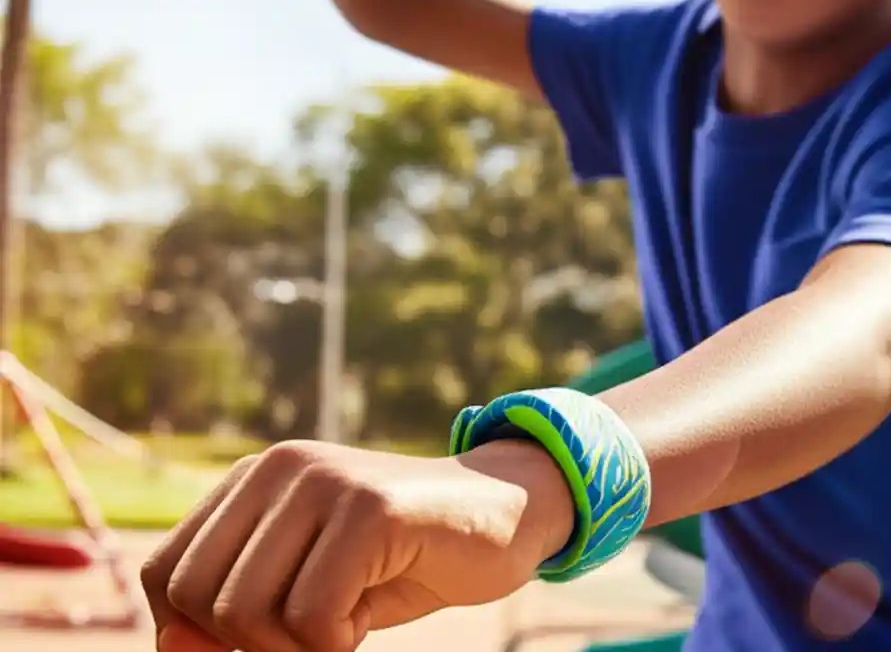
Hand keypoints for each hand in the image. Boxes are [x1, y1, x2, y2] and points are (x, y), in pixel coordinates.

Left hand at [141, 439, 573, 651]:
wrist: (510, 512)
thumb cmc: (404, 558)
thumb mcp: (309, 586)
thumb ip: (237, 610)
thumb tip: (170, 649)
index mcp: (254, 479)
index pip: (167, 572)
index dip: (194, 631)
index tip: (262, 644)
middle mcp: (279, 468)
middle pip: (201, 599)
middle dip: (251, 645)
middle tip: (318, 634)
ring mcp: (325, 482)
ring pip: (250, 613)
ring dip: (300, 647)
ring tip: (350, 616)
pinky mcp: (370, 509)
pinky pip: (313, 615)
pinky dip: (340, 641)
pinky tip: (375, 608)